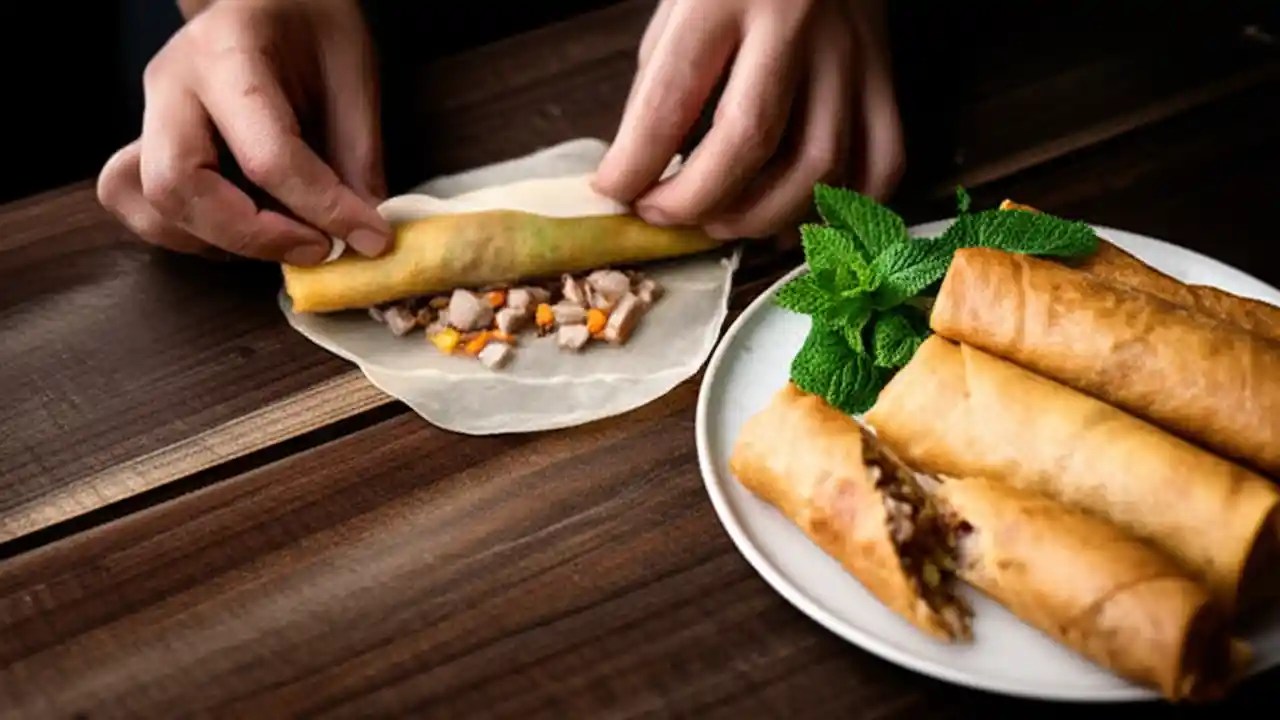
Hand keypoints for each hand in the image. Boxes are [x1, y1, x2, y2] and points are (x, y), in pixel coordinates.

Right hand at [96, 0, 390, 265]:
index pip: (266, 154)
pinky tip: (244, 232)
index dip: (323, 208)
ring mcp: (149, 113)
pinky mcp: (145, 140)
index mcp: (227, 52)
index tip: (370, 238)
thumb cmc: (308, 21)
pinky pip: (140, 203)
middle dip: (252, 236)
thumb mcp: (352, 67)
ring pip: (150, 203)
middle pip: (178, 185)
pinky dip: (189, 235)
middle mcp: (172, 84)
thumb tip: (366, 231)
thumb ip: (359, 149)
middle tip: (319, 248)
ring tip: (285, 242)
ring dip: (218, 242)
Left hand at [592, 0, 903, 239]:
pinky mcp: (886, 75)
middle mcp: (795, 24)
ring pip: (819, 166)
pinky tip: (793, 217)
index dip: (635, 163)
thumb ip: (663, 75)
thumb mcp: (683, 0)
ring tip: (720, 221)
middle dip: (695, 200)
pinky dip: (839, 207)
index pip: (671, 98)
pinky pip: (881, 162)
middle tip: (661, 213)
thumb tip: (644, 164)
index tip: (613, 191)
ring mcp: (850, 53)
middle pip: (749, 140)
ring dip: (761, 217)